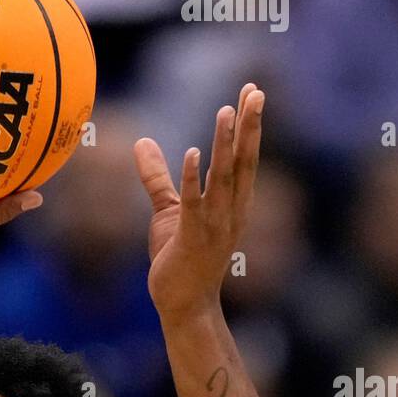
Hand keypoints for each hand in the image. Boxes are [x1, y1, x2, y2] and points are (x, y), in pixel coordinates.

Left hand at [134, 83, 262, 319]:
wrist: (184, 305)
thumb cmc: (179, 259)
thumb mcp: (168, 210)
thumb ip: (158, 176)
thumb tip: (142, 142)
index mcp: (232, 204)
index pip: (245, 158)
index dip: (249, 125)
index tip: (253, 92)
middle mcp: (230, 212)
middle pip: (243, 162)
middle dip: (249, 126)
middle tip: (255, 91)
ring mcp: (214, 227)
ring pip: (223, 179)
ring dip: (225, 145)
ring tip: (227, 111)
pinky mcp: (192, 240)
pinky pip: (195, 205)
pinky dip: (193, 179)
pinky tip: (192, 153)